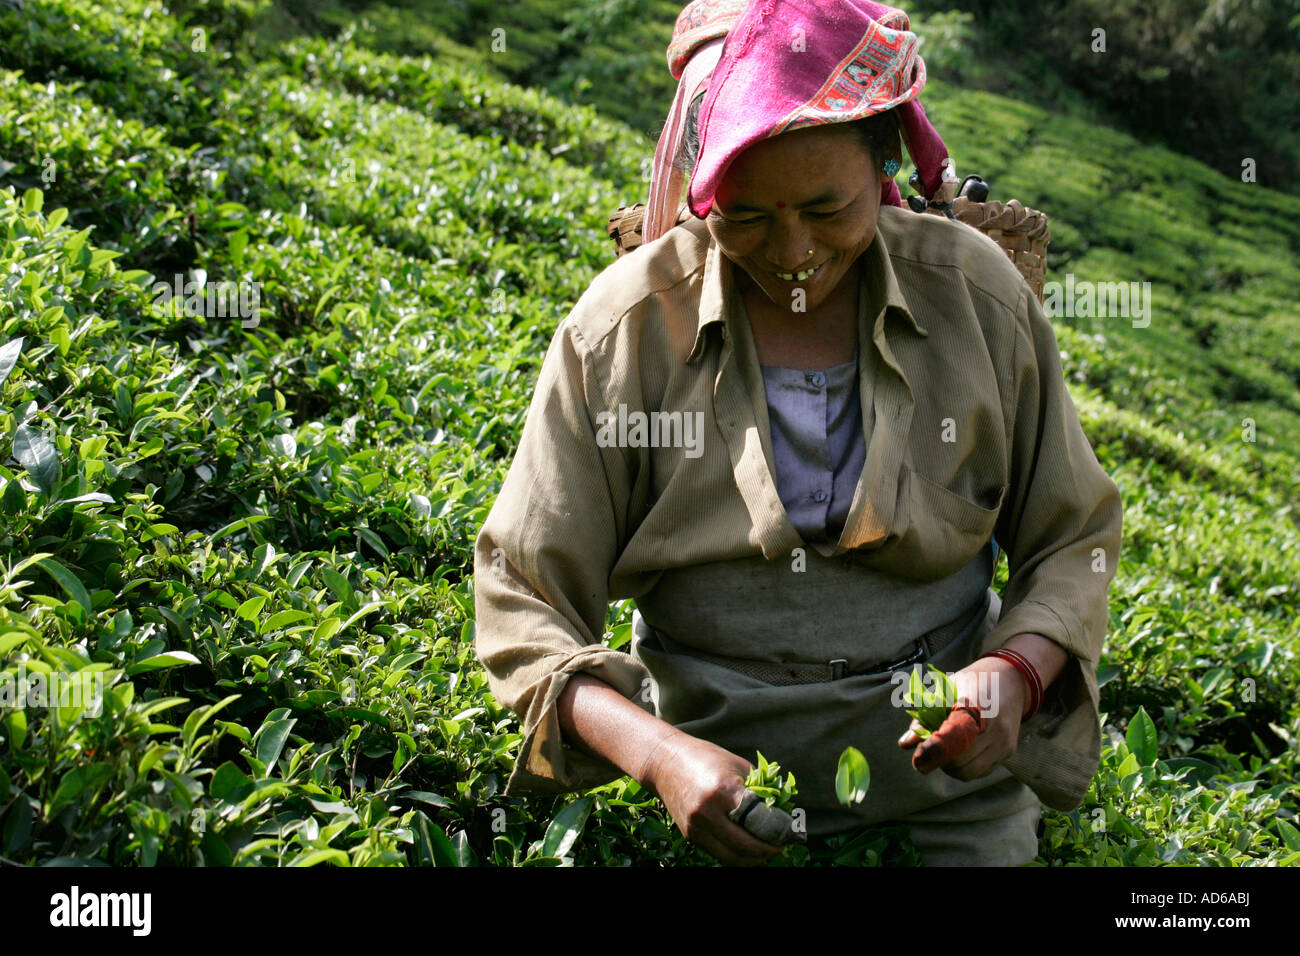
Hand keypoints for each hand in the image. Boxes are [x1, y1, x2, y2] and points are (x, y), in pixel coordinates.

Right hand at [637, 731, 784, 865]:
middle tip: (783, 845)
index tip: (793, 832)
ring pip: (733, 857)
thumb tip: (784, 810)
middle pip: (747, 845)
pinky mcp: (690, 836)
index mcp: (723, 790)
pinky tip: (748, 849)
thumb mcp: (737, 766)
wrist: (665, 762)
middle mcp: (708, 812)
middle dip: (770, 850)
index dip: (780, 831)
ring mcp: (697, 827)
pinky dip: (737, 856)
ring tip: (767, 851)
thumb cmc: (706, 758)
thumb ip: (759, 788)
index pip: (759, 821)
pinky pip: (719, 854)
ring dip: (754, 859)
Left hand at [897, 656, 1027, 779]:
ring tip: (943, 752)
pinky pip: (981, 771)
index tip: (917, 759)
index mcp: (974, 704)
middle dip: (938, 760)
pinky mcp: (1009, 750)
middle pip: (958, 759)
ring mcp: (1003, 740)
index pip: (952, 736)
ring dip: (951, 767)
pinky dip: (965, 768)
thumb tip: (904, 744)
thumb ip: (924, 716)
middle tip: (927, 751)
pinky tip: (959, 753)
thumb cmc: (971, 682)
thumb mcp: (945, 689)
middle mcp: (993, 725)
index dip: (933, 750)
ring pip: (969, 771)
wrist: (1011, 679)